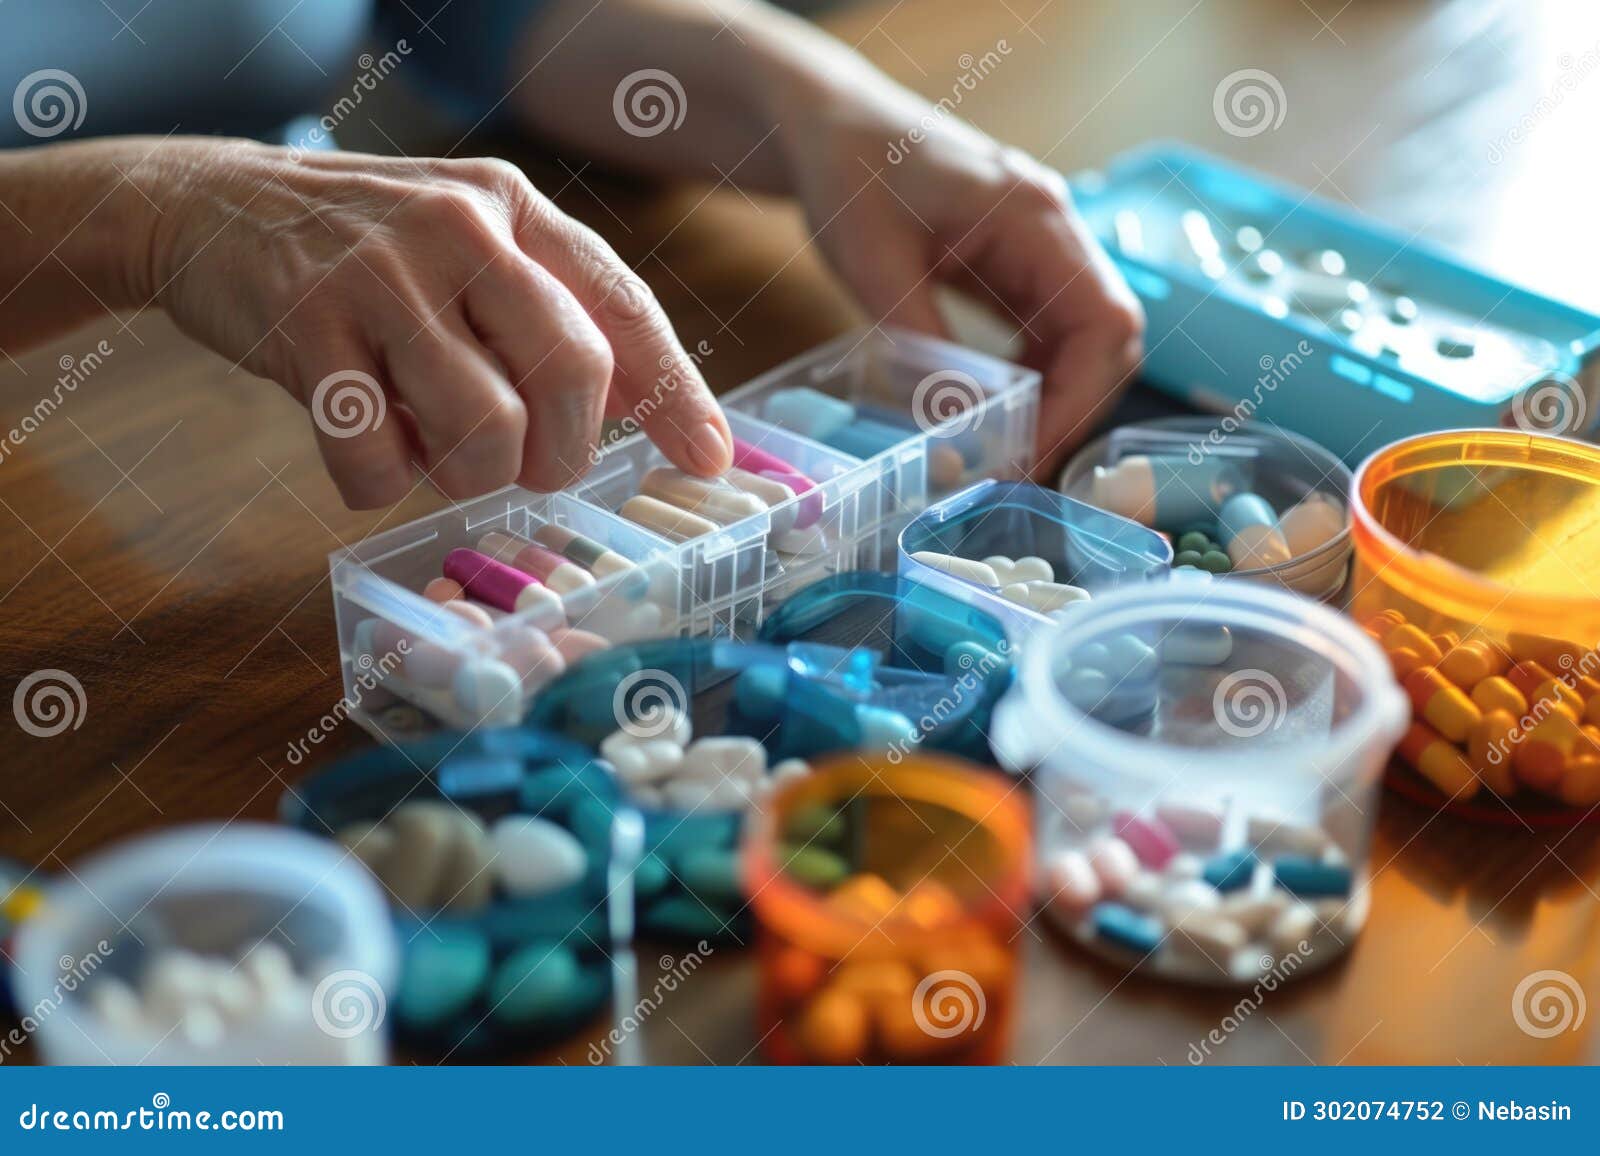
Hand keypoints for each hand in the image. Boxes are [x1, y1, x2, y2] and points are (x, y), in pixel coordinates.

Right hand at [147, 141, 731, 507]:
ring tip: (439, 455)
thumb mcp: (473, 243)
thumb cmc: (369, 248)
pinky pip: (377, 458)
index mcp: (516, 209)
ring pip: (486, 430)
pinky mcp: (305, 329)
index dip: (678, 394)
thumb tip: (644, 402)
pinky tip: (370, 448)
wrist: (210, 204)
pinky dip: (379, 482)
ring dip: (471, 477)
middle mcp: (460, 229)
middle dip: (565, 453)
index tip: (711, 459)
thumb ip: (554, 309)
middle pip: (573, 375)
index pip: (624, 309)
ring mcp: (381, 275)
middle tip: (532, 468)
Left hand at [781, 87, 1143, 476]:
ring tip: (1008, 454)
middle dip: (1074, 410)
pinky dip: (1036, 382)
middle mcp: (1056, 231)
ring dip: (1058, 401)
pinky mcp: (1020, 269)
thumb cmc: (851, 175)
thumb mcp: (874, 266)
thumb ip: (922, 348)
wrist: (833, 126)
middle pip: (1109, 338)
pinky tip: (1001, 414)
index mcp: (1034, 217)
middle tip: (1018, 469)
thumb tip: (962, 433)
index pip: (1104, 320)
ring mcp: (1043, 250)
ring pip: (1085, 343)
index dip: (1080, 398)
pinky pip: (1051, 335)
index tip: (1032, 453)